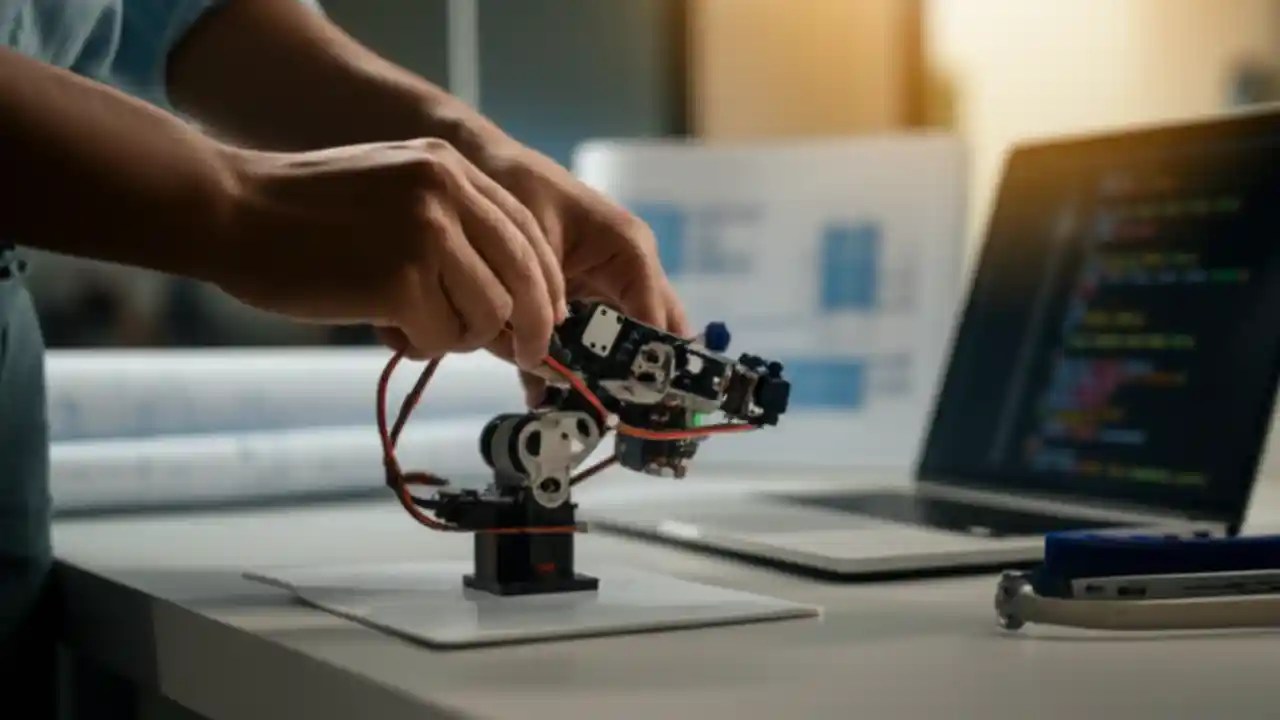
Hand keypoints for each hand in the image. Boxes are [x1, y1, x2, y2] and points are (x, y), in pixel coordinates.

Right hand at [214, 138, 565, 368]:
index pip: (527, 232)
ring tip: (417, 325)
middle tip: (524, 356)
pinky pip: (442, 337)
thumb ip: (451, 228)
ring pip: (489, 314)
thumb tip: (508, 301)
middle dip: (530, 327)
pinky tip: (388, 327)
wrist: (230, 210)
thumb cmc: (302, 212)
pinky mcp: (400, 280)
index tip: (548, 317)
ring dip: (459, 336)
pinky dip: (420, 344)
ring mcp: (426, 234)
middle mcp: (447, 192)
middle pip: (525, 278)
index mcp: (449, 167)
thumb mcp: (393, 188)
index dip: (546, 284)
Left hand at [467, 142, 690, 404]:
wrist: (479, 164)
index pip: (658, 320)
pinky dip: (568, 370)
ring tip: (582, 421)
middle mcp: (626, 275)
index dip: (655, 367)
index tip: (641, 408)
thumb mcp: (529, 244)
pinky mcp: (575, 302)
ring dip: (600, 381)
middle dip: (635, 383)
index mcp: (629, 252)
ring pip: (618, 348)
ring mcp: (602, 290)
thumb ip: (537, 307)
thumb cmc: (514, 187)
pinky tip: (544, 401)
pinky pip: (584, 344)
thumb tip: (542, 373)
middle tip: (619, 424)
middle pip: (650, 341)